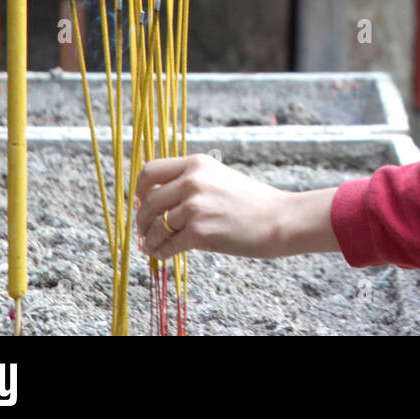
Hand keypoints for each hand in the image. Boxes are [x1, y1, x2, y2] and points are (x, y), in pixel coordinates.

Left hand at [134, 153, 338, 259]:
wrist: (279, 219)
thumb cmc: (252, 202)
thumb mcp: (219, 178)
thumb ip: (190, 183)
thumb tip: (153, 202)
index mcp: (197, 163)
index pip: (150, 170)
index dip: (139, 189)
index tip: (142, 202)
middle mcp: (192, 181)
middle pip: (148, 201)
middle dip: (141, 220)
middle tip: (144, 232)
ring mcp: (195, 206)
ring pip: (156, 226)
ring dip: (150, 240)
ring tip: (153, 247)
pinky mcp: (199, 231)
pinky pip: (167, 245)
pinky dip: (161, 253)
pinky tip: (163, 255)